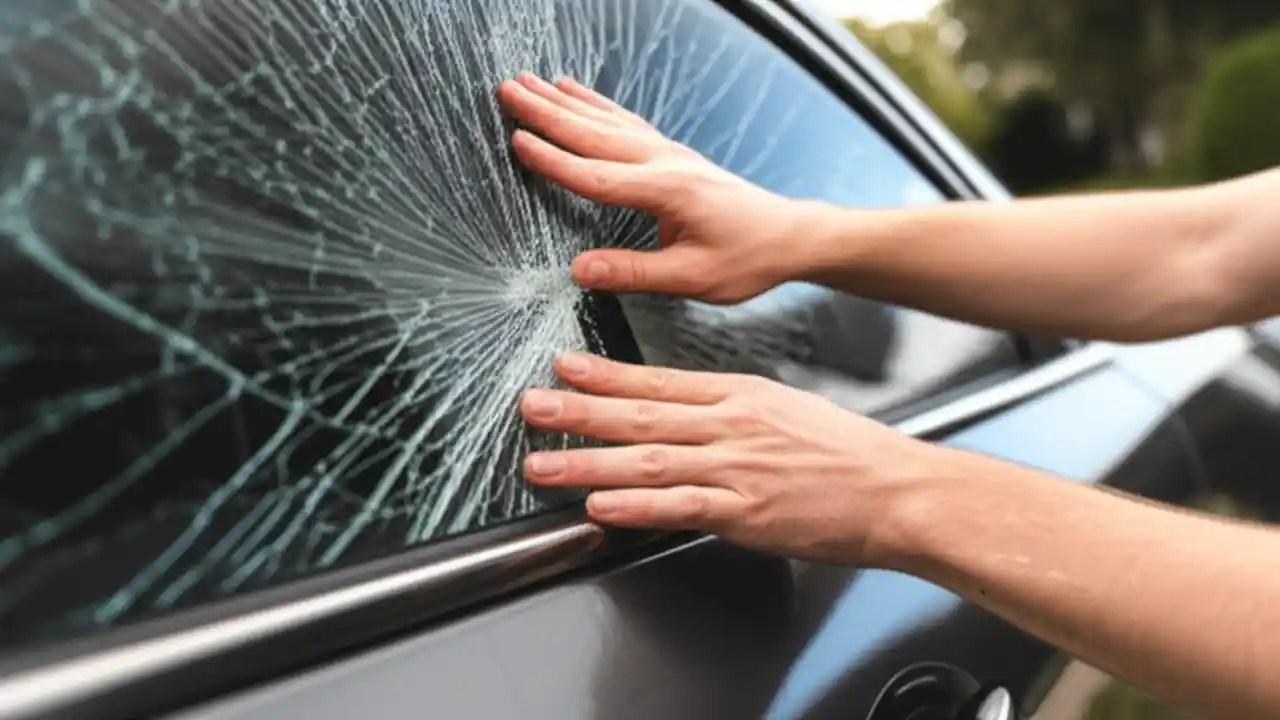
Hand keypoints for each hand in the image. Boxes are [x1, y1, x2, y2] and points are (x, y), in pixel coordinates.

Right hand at [497, 73, 818, 303]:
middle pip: (594, 134)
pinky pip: (623, 119)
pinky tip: (573, 89)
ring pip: (605, 120)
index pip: (597, 176)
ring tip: (526, 83)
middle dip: (546, 113)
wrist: (787, 235)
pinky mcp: (670, 153)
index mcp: (666, 191)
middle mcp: (664, 162)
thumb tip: (580, 271)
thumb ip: (635, 274)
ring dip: (563, 101)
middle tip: (506, 90)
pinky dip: (594, 103)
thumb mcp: (693, 278)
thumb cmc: (745, 259)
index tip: (517, 141)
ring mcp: (667, 152)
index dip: (554, 161)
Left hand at [519, 352, 946, 565]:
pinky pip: (680, 506)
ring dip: (588, 460)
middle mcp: (731, 426)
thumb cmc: (846, 453)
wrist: (896, 488)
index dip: (607, 375)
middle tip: (532, 405)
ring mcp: (737, 468)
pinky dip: (636, 505)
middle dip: (580, 411)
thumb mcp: (785, 409)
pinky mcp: (746, 512)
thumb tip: (685, 416)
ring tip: (542, 462)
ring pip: (648, 460)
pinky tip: (600, 505)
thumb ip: (732, 411)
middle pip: (642, 415)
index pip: (659, 381)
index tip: (566, 366)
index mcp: (740, 396)